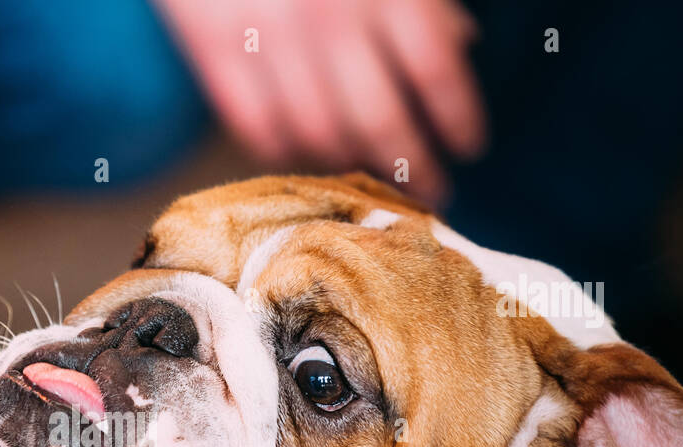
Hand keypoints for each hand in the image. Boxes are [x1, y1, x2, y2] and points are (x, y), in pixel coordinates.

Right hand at [155, 0, 485, 202]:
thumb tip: (462, 44)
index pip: (435, 71)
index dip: (457, 119)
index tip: (468, 149)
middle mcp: (329, 17)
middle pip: (381, 122)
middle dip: (413, 169)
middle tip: (430, 194)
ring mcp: (268, 38)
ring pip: (318, 135)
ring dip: (349, 164)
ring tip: (367, 171)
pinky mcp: (215, 51)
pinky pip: (256, 127)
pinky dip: (283, 150)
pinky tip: (303, 150)